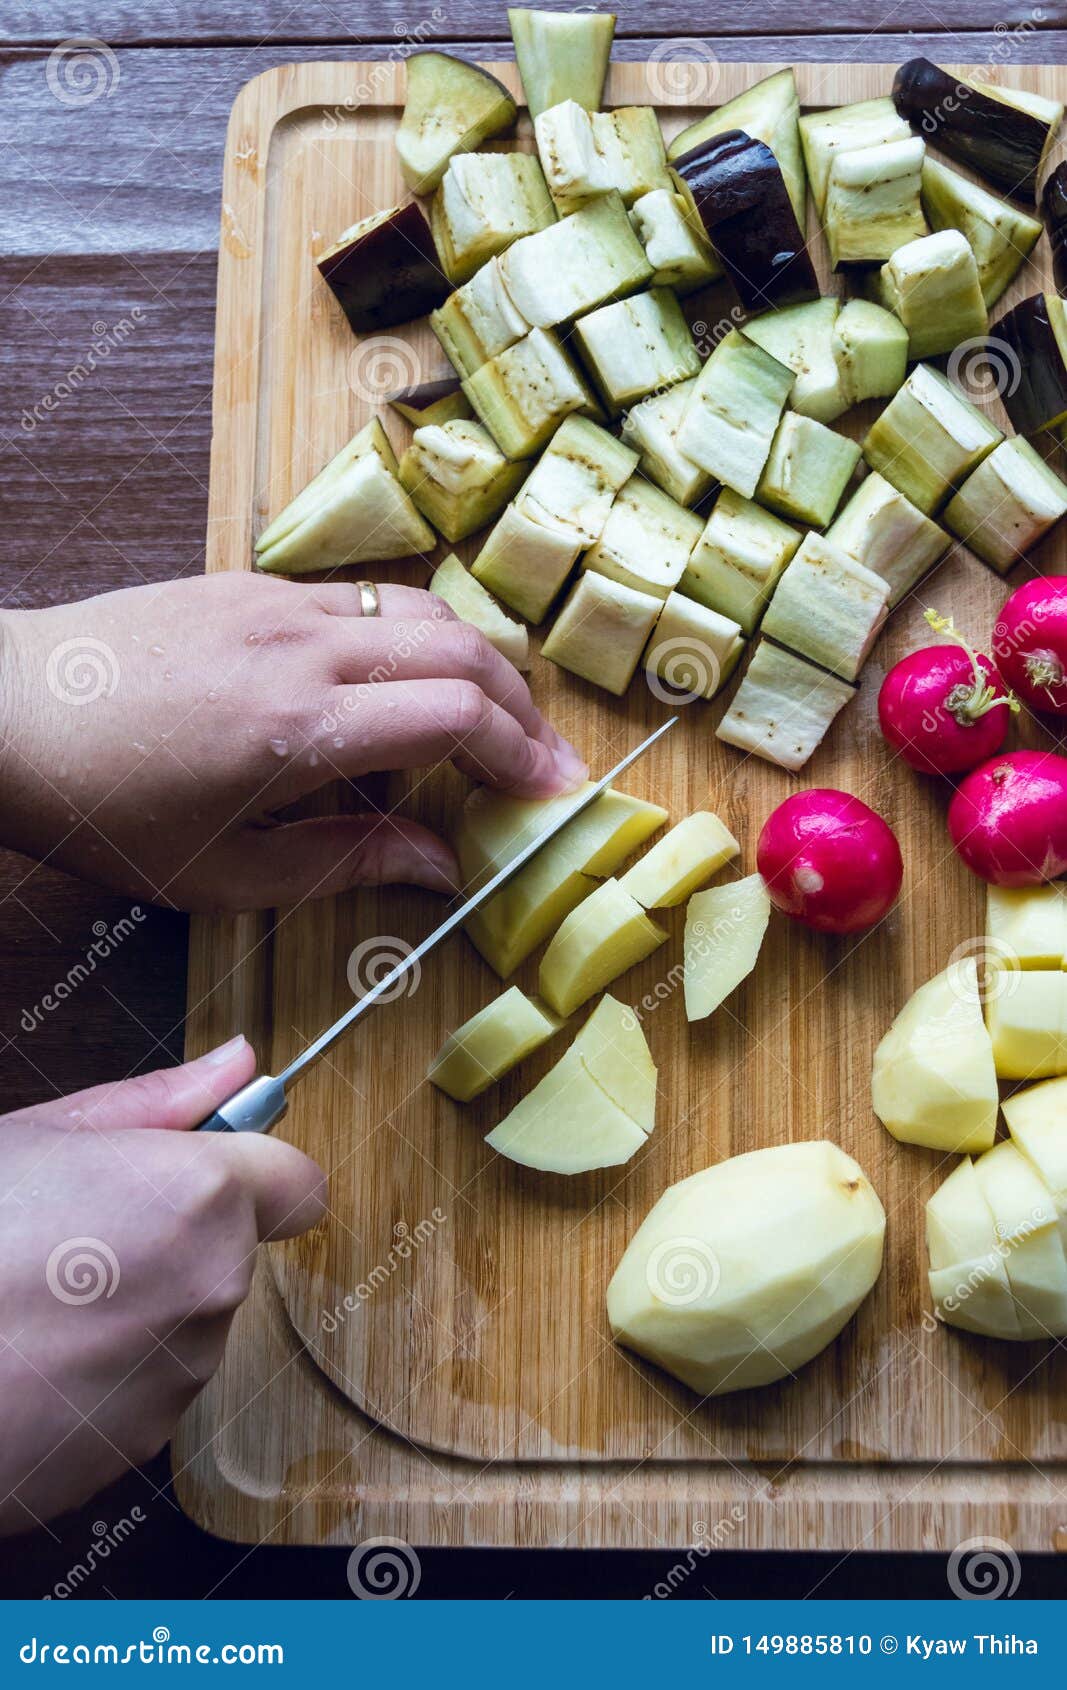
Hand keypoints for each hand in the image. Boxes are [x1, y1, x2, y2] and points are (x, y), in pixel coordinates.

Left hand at [0, 575, 586, 911]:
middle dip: (521, 706)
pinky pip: (365, 598)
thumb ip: (347, 863)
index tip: (550, 792)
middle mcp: (303, 648)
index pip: (457, 714)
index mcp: (299, 728)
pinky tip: (403, 687)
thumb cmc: (106, 811)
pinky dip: (411, 638)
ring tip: (488, 723)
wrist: (5, 714)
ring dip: (473, 663)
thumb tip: (442, 866)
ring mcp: (277, 604)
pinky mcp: (252, 585)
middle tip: (543, 761)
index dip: (522, 753)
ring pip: (420, 610)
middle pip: (462, 649)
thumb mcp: (226, 874)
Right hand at [0, 1038, 323, 1533]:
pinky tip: (32, 1353)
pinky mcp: (138, 1445)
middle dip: (176, 1235)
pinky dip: (105, 1373)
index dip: (256, 1170)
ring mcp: (177, 1377)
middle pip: (232, 1251)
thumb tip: (238, 1062)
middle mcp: (212, 1291)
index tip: (212, 1168)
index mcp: (200, 1198)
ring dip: (138, 1306)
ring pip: (187, 1321)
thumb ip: (160, 1101)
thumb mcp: (40, 1134)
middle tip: (77, 1227)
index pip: (299, 1182)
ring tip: (38, 1294)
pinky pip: (147, 1387)